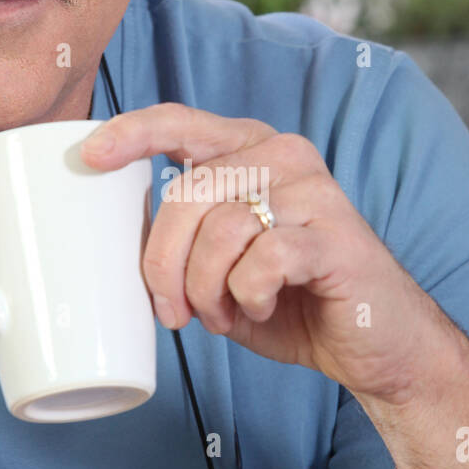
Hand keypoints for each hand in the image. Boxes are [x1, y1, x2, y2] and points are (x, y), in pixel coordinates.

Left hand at [81, 103, 456, 406]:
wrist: (377, 345)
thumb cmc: (296, 302)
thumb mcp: (224, 265)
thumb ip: (186, 238)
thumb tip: (120, 237)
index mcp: (253, 152)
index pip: (182, 123)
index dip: (131, 133)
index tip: (90, 158)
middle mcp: (285, 158)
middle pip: (188, 194)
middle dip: (164, 263)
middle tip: (174, 311)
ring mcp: (315, 193)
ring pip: (221, 230)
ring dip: (207, 289)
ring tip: (224, 313)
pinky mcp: (335, 237)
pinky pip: (262, 261)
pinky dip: (248, 296)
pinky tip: (261, 306)